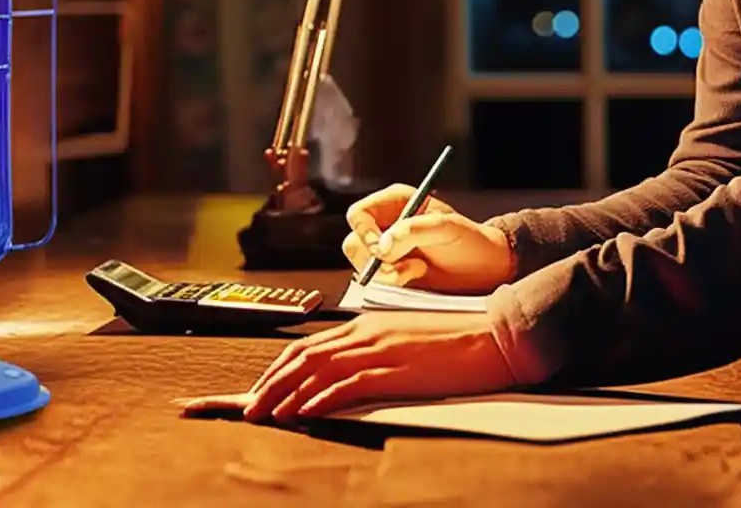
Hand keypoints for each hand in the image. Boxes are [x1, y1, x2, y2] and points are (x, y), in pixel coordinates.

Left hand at [228, 312, 514, 422]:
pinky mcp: (394, 371)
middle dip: (270, 383)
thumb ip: (373, 350)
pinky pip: (346, 385)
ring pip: (315, 370)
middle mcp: (363, 334)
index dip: (278, 368)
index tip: (260, 388)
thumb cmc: (453, 341)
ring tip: (264, 414)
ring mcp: (377, 351)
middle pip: (302, 357)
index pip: (308, 345)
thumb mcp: (403, 339)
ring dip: (284, 394)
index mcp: (364, 325)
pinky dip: (319, 399)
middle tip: (247, 407)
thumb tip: (348, 370)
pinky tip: (302, 413)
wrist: (493, 336)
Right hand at [344, 184, 514, 293]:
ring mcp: (385, 252)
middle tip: (399, 267)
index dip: (364, 231)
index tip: (381, 248)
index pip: (359, 214)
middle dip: (373, 259)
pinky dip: (390, 286)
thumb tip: (383, 247)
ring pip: (361, 265)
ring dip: (385, 274)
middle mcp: (385, 225)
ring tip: (416, 271)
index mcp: (395, 203)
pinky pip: (373, 283)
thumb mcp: (447, 228)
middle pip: (354, 242)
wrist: (486, 270)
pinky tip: (415, 279)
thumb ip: (414, 231)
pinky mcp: (390, 275)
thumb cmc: (471, 241)